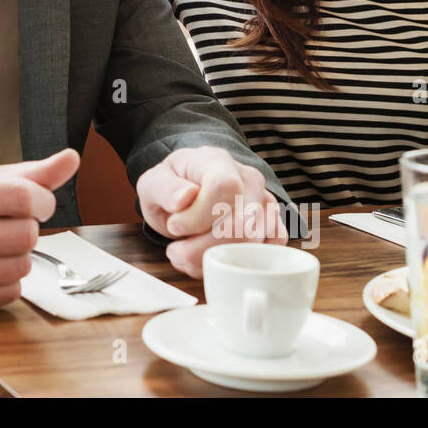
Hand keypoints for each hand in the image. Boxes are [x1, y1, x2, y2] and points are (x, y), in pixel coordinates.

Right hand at [0, 149, 79, 315]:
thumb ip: (20, 172)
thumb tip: (70, 160)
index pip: (21, 198)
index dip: (41, 198)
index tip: (35, 199)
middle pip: (26, 234)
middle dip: (27, 224)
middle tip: (8, 220)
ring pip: (21, 266)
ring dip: (17, 252)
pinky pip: (9, 292)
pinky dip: (6, 277)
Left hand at [135, 147, 286, 277]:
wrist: (190, 188)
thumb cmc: (174, 185)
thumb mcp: (154, 183)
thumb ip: (164, 189)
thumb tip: (184, 198)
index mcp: (218, 162)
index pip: (225, 187)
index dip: (199, 215)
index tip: (175, 226)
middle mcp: (249, 180)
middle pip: (242, 224)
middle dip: (202, 248)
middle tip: (176, 251)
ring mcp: (266, 204)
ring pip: (253, 244)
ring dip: (214, 259)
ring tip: (188, 255)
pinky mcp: (273, 228)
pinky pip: (264, 254)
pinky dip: (233, 265)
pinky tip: (211, 258)